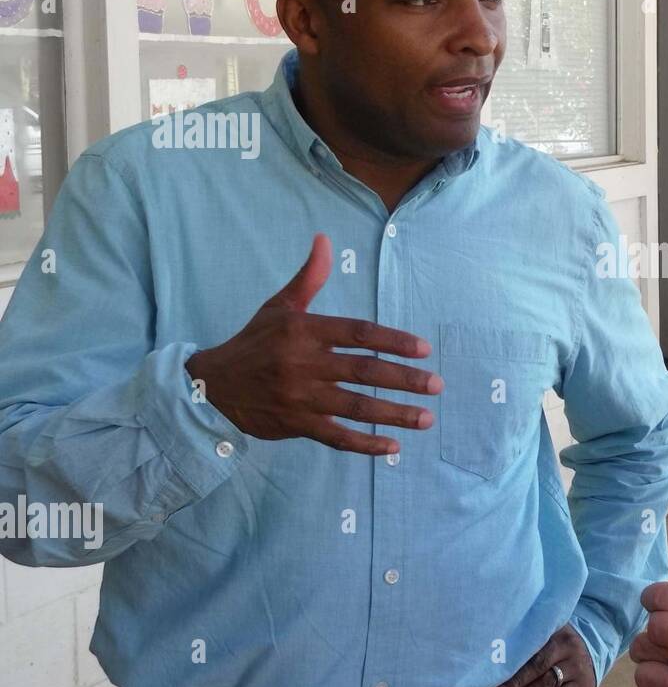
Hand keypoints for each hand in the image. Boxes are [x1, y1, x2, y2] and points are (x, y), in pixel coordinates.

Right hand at [185, 234, 440, 456]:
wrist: (212, 385)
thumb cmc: (255, 342)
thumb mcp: (279, 306)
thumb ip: (309, 277)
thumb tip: (325, 239)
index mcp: (304, 331)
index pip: (358, 334)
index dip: (393, 341)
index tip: (423, 349)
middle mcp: (304, 364)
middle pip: (364, 372)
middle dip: (405, 379)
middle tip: (436, 384)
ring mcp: (301, 397)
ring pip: (356, 407)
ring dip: (394, 414)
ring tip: (426, 418)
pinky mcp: (297, 425)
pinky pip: (337, 437)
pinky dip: (366, 445)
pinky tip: (393, 447)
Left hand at [492, 624, 596, 686]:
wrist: (590, 655)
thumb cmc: (556, 647)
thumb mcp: (547, 635)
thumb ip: (527, 641)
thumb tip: (492, 660)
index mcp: (554, 630)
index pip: (530, 645)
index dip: (510, 661)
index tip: (491, 675)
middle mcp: (568, 645)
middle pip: (537, 665)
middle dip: (515, 684)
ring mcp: (577, 665)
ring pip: (547, 683)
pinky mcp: (583, 685)